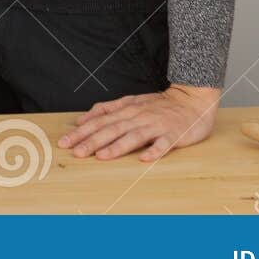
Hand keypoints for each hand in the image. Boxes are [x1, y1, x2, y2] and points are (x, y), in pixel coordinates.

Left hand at [58, 83, 219, 161]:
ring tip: (102, 156)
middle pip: (112, 129)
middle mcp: (139, 116)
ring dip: (118, 146)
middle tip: (76, 152)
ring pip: (134, 136)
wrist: (193, 99)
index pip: (100, 121)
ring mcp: (156, 125)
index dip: (82, 132)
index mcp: (127, 110)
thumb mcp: (131, 102)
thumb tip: (81, 119)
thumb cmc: (160, 105)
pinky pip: (163, 143)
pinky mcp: (174, 134)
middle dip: (93, 141)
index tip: (65, 142)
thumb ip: (106, 109)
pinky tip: (145, 158)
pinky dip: (154, 150)